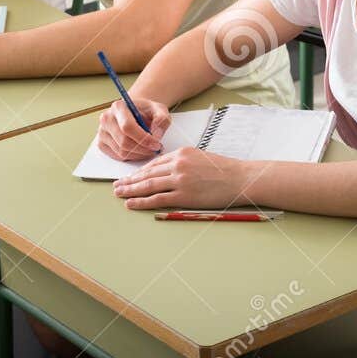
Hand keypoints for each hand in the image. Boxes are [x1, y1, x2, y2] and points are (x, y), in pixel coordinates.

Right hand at [95, 97, 171, 160]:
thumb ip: (162, 119)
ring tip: (150, 149)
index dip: (143, 139)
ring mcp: (102, 132)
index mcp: (118, 107)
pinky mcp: (101, 144)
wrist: (135, 113)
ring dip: (139, 154)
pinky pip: (118, 157)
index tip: (156, 144)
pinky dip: (132, 157)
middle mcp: (106, 119)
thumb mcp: (160, 110)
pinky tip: (140, 150)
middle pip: (123, 142)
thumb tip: (156, 136)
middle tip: (156, 149)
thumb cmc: (146, 111)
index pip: (127, 127)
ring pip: (121, 152)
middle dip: (143, 149)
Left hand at [112, 146, 252, 210]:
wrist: (240, 179)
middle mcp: (178, 165)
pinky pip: (157, 199)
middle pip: (147, 173)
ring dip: (130, 190)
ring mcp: (180, 180)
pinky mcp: (183, 195)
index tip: (130, 176)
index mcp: (182, 153)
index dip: (140, 171)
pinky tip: (131, 203)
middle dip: (130, 180)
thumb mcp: (201, 157)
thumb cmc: (224, 170)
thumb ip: (183, 162)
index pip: (155, 163)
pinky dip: (141, 201)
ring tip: (119, 193)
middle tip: (117, 185)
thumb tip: (168, 172)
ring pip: (148, 185)